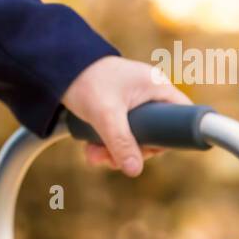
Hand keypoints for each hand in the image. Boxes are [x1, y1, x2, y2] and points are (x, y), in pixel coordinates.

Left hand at [60, 55, 191, 176]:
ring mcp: (133, 102)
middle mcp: (149, 95)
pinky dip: (106, 144)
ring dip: (115, 151)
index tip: (149, 151)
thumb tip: (135, 170)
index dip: (171, 138)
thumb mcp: (105, 114)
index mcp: (157, 87)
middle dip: (132, 150)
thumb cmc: (86, 81)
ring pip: (134, 137)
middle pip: (156, 133)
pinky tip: (90, 150)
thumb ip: (120, 142)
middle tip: (112, 160)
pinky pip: (119, 133)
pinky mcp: (116, 109)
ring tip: (94, 156)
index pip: (182, 115)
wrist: (56, 67)